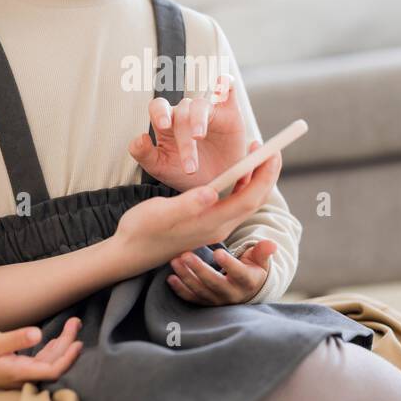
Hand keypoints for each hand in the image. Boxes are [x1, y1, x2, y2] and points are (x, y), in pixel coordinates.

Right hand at [0, 317, 83, 389]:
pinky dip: (53, 349)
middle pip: (56, 362)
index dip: (68, 359)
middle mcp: (26, 377)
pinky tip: (58, 340)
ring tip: (72, 324)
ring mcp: (26, 375)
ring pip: (51, 360)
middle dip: (68, 342)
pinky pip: (44, 362)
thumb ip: (17, 339)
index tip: (77, 344)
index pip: (52, 371)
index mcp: (20, 372)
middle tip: (75, 322)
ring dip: (63, 344)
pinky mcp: (24, 371)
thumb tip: (38, 333)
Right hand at [115, 144, 281, 267]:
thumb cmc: (141, 230)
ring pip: (245, 201)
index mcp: (211, 223)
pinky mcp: (206, 224)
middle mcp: (218, 227)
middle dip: (266, 174)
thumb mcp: (161, 213)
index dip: (264, 175)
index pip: (249, 199)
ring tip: (255, 154)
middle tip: (270, 148)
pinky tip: (235, 172)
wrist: (129, 252)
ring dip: (255, 178)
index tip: (271, 152)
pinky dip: (240, 185)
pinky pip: (233, 203)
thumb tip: (211, 192)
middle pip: (254, 200)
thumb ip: (187, 204)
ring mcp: (213, 227)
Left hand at [127, 74, 247, 191]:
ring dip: (199, 120)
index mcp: (167, 124)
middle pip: (181, 113)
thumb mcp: (161, 169)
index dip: (159, 112)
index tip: (163, 126)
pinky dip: (225, 84)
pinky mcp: (229, 114)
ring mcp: (208, 112)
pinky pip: (227, 91)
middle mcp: (186, 114)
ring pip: (201, 105)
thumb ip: (144, 155)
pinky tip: (223, 85)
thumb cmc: (185, 175)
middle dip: (184, 140)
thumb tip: (140, 138)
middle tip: (190, 167)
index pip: (158, 107)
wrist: (215, 185)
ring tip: (199, 136)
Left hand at [167, 239, 276, 305]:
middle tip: (185, 255)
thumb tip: (272, 244)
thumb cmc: (252, 268)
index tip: (217, 252)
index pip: (238, 273)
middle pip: (214, 283)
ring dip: (186, 277)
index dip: (229, 264)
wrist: (247, 290)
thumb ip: (262, 251)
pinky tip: (171, 279)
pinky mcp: (206, 303)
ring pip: (200, 290)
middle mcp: (232, 294)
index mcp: (247, 281)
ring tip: (175, 262)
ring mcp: (218, 300)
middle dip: (199, 269)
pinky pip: (192, 299)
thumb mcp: (260, 260)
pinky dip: (181, 290)